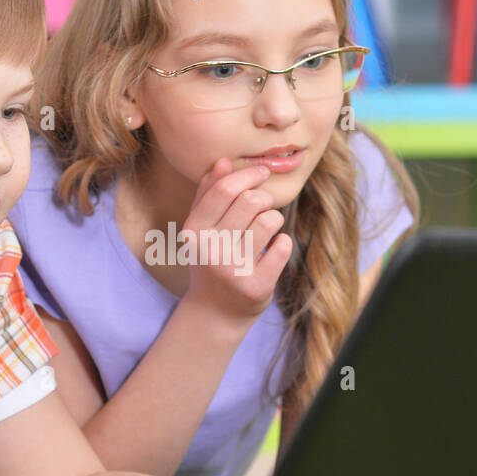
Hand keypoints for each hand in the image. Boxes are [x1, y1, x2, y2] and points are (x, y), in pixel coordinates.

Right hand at [179, 157, 293, 325]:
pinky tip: (273, 250)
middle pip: (250, 201)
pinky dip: (282, 243)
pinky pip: (282, 247)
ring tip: (268, 229)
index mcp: (194, 232)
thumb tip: (223, 162)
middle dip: (264, 197)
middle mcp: (210, 250)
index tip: (262, 173)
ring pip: (269, 220)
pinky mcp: (256, 286)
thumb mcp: (200, 230)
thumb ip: (208, 195)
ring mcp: (233, 270)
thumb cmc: (210, 262)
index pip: (223, 189)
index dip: (247, 174)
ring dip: (274, 219)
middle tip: (265, 206)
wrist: (214, 313)